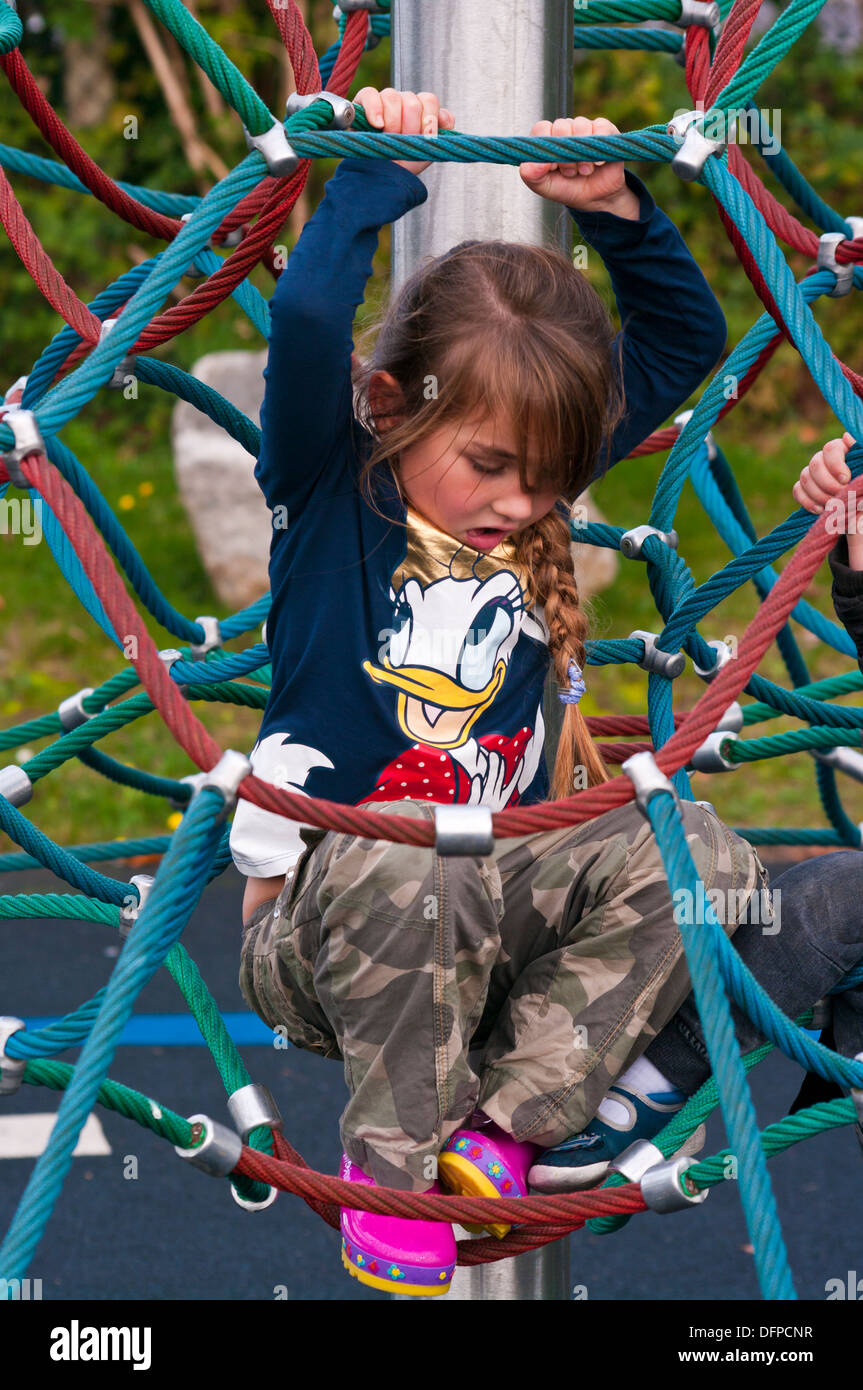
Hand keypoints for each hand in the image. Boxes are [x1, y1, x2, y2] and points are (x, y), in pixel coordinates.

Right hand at [354, 87, 454, 176]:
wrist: (377, 177)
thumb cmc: (401, 164)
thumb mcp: (424, 152)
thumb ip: (439, 134)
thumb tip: (445, 118)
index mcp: (418, 110)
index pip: (429, 100)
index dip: (429, 119)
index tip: (425, 138)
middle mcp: (402, 101)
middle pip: (412, 102)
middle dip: (409, 128)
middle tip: (402, 144)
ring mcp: (382, 101)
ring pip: (392, 98)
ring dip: (393, 124)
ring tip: (388, 141)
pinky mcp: (362, 103)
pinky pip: (370, 95)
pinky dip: (375, 109)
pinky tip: (378, 125)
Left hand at [520, 116, 636, 216]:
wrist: (596, 199)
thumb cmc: (568, 189)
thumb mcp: (544, 187)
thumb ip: (532, 175)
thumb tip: (530, 164)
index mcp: (548, 140)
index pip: (541, 128)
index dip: (547, 147)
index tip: (552, 167)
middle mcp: (565, 130)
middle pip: (561, 126)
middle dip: (566, 154)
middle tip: (570, 173)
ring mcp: (584, 127)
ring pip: (581, 125)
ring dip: (583, 154)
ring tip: (585, 171)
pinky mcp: (604, 128)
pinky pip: (601, 126)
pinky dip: (598, 147)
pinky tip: (598, 163)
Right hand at [793, 431, 862, 568]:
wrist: (861, 523)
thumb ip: (860, 469)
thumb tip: (849, 438)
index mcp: (848, 454)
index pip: (833, 447)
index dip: (835, 462)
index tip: (845, 479)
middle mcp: (831, 461)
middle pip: (815, 461)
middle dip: (826, 483)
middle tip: (838, 497)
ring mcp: (817, 475)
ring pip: (805, 476)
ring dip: (817, 494)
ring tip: (832, 507)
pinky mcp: (807, 489)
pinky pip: (797, 489)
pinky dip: (806, 501)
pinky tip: (820, 510)